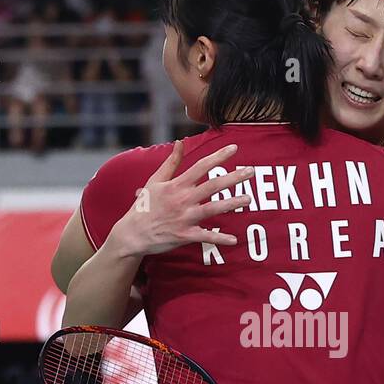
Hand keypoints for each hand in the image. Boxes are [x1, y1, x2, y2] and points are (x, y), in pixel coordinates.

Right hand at [109, 141, 252, 256]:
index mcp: (176, 185)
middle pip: (212, 186)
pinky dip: (219, 239)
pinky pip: (205, 237)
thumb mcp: (155, 181)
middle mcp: (182, 199)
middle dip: (233, 178)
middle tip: (251, 171)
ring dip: (231, 204)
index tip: (234, 148)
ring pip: (212, 209)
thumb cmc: (144, 206)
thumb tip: (179, 143)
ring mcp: (184, 218)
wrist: (132, 233)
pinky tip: (234, 240)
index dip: (218, 156)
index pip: (201, 167)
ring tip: (248, 199)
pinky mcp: (184, 235)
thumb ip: (171, 163)